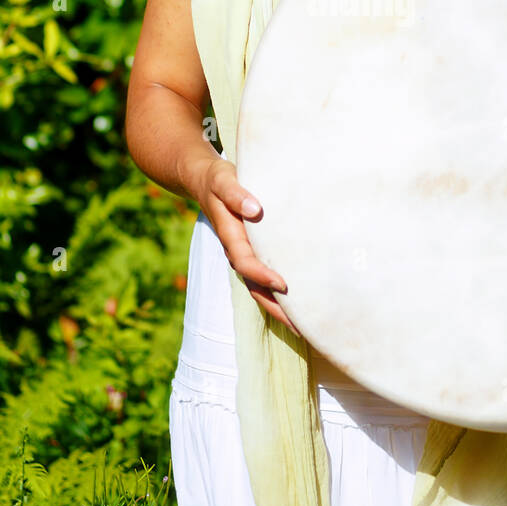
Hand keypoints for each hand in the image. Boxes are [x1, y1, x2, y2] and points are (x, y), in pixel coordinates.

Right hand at [187, 156, 301, 337]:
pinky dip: (277, 294)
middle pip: (254, 286)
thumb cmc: (217, 179)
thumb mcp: (224, 180)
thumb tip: (254, 209)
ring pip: (259, 288)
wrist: (204, 180)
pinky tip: (298, 304)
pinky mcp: (252, 252)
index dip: (262, 275)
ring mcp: (243, 254)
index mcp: (230, 236)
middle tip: (299, 325)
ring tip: (302, 326)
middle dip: (274, 307)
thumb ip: (236, 194)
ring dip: (278, 308)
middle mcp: (236, 250)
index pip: (246, 262)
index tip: (283, 285)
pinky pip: (263, 278)